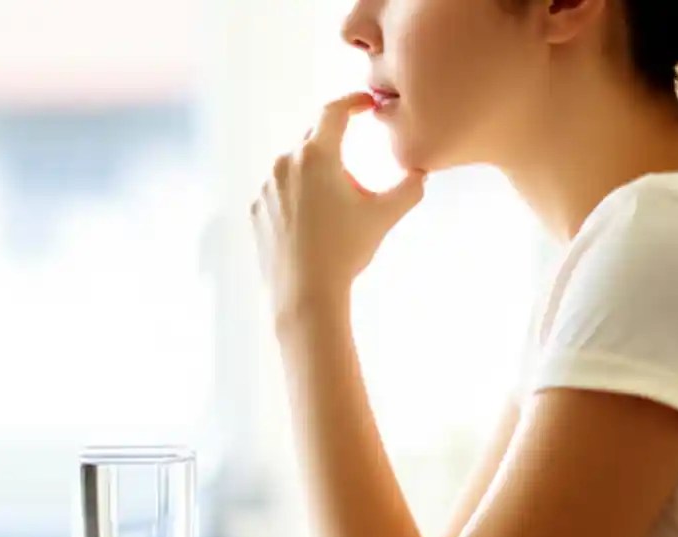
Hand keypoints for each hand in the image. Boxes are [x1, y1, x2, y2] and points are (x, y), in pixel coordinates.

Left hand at [250, 92, 425, 315]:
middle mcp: (284, 162)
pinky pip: (280, 189)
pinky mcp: (256, 208)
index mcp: (316, 155)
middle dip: (337, 145)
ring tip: (334, 209)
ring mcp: (266, 186)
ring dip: (316, 173)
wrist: (303, 293)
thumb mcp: (384, 215)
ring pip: (295, 165)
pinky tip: (311, 221)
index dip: (353, 102)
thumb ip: (409, 187)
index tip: (366, 104)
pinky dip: (297, 194)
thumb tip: (421, 171)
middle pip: (314, 137)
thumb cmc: (345, 252)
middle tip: (356, 177)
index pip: (334, 111)